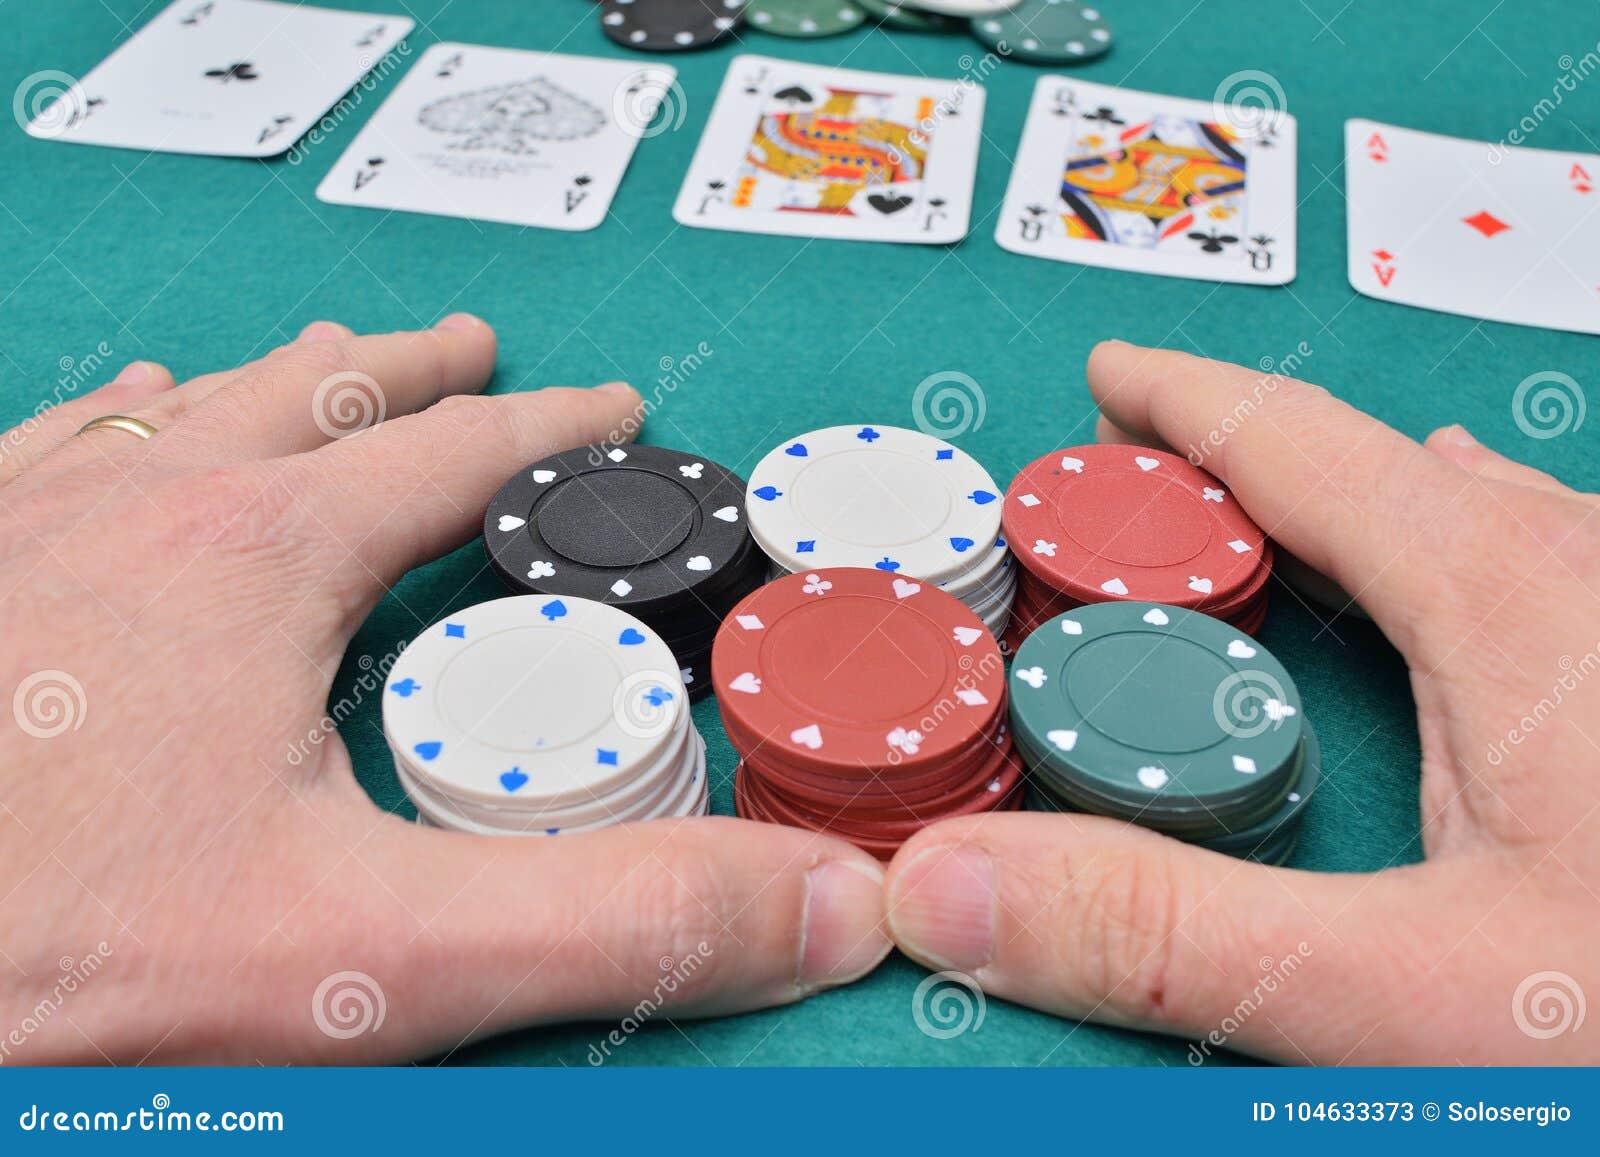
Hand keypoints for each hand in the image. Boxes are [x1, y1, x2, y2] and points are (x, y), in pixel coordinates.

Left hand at [0, 317, 887, 1063]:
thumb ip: (615, 921)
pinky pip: (39, 449)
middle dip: (409, 375)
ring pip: (169, 407)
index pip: (455, 462)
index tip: (609, 411)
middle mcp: (128, 503)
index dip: (554, 436)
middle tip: (467, 350)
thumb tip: (821, 903)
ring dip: (262, 384)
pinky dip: (107, 426)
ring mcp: (12, 528)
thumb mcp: (376, 956)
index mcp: (256, 556)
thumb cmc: (43, 957)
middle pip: (310, 397)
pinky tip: (96, 436)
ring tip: (306, 369)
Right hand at [884, 340, 1597, 1063]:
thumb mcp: (1423, 998)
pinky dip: (1473, 569)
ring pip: (1497, 523)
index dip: (1191, 403)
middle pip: (1395, 477)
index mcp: (1516, 600)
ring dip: (1379, 516)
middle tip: (1163, 498)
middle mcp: (1594, 580)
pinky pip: (1560, 574)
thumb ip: (1174, 939)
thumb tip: (947, 888)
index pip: (1307, 448)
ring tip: (1306, 531)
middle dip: (1265, 467)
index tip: (1114, 375)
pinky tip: (1491, 626)